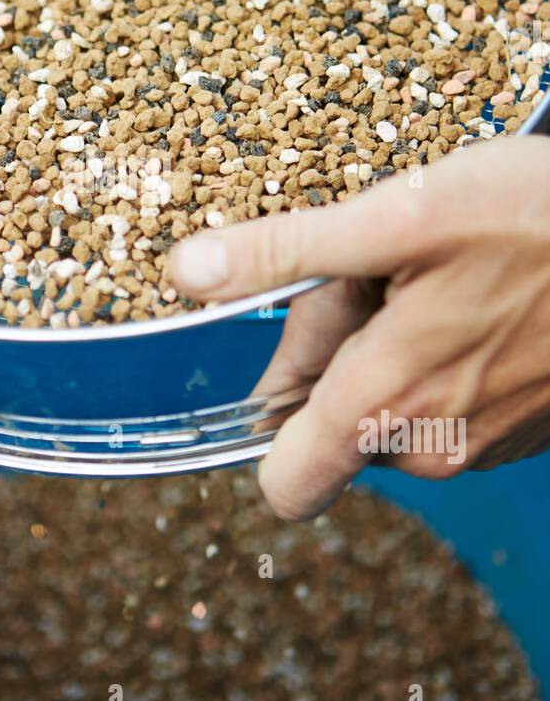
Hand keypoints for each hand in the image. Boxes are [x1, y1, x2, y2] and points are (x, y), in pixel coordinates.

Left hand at [167, 137, 549, 519]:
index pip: (282, 483)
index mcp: (385, 408)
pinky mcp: (516, 430)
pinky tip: (480, 297)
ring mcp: (480, 445)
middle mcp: (431, 449)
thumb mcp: (395, 217)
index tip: (301, 341)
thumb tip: (185, 273)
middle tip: (391, 271)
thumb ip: (283, 256)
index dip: (272, 412)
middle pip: (332, 420)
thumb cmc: (537, 219)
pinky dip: (442, 352)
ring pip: (389, 406)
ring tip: (445, 277)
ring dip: (394, 342)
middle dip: (341, 346)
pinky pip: (443, 402)